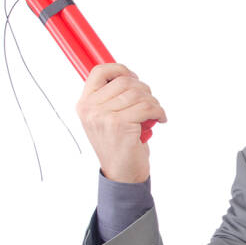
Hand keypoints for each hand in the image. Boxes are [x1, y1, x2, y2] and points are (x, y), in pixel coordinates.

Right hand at [75, 63, 166, 182]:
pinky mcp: (120, 124)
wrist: (122, 174)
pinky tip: (160, 118)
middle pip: (124, 82)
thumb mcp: (107, 119)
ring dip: (153, 102)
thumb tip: (128, 76)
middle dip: (144, 90)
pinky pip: (147, 106)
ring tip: (155, 113)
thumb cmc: (119, 146)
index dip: (119, 69)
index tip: (134, 77)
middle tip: (150, 103)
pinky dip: (159, 111)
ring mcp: (104, 116)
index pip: (99, 72)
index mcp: (85, 104)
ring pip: (138, 94)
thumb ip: (111, 99)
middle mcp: (90, 109)